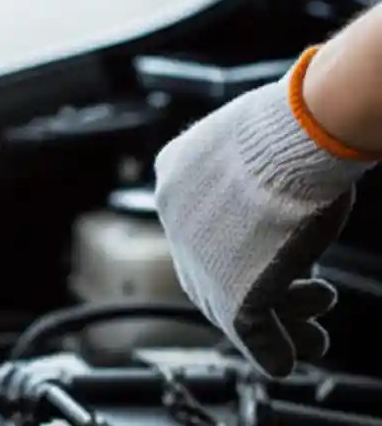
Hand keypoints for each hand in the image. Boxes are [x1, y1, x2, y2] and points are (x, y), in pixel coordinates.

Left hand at [154, 65, 375, 377]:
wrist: (303, 134)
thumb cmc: (294, 127)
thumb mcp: (257, 142)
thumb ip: (251, 171)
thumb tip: (282, 174)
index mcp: (174, 175)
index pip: (199, 225)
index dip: (238, 249)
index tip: (272, 259)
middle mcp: (175, 216)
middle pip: (213, 270)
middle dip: (262, 294)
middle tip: (305, 307)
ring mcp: (197, 256)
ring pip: (234, 304)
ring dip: (280, 325)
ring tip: (313, 337)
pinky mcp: (231, 290)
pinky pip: (247, 329)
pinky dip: (270, 350)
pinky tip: (287, 359)